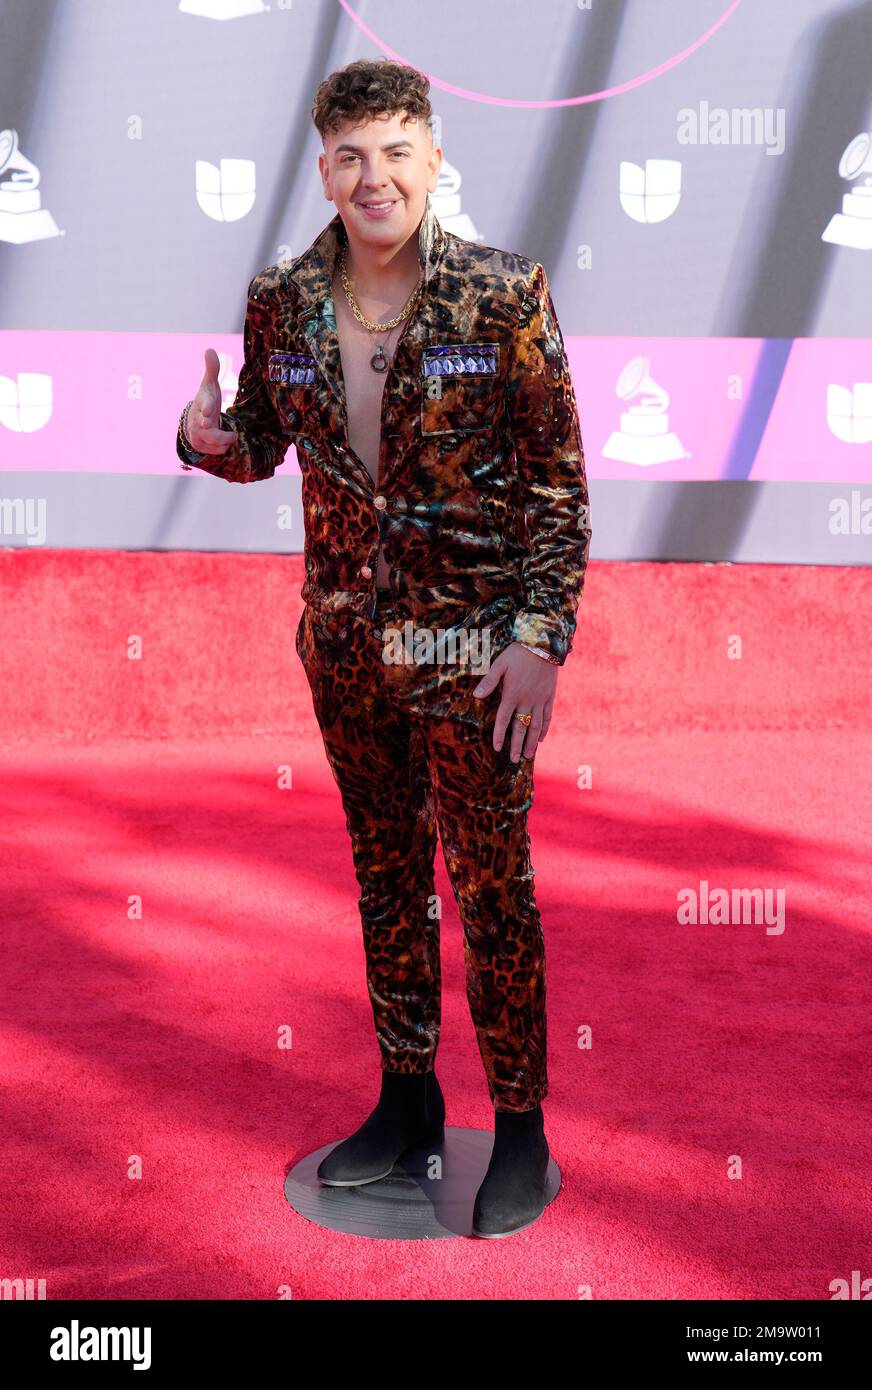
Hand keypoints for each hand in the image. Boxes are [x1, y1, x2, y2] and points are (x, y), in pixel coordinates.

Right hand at [185, 348, 237, 453]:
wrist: (194, 420)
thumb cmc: (206, 400)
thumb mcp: (210, 385)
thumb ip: (212, 369)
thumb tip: (210, 350)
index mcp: (202, 404)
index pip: (204, 405)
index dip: (206, 408)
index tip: (208, 412)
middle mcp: (197, 421)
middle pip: (209, 431)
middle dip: (217, 434)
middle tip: (231, 435)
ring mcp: (198, 436)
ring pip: (217, 442)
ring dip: (227, 439)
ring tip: (232, 434)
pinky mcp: (201, 447)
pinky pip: (219, 450)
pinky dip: (224, 446)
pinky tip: (224, 440)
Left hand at [472, 642, 557, 761]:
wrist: (543, 645)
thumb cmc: (518, 654)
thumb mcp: (499, 664)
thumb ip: (489, 681)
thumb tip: (476, 695)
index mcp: (512, 694)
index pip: (503, 719)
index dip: (499, 734)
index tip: (497, 748)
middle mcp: (526, 701)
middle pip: (521, 727)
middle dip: (517, 745)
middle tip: (515, 760)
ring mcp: (539, 700)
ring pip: (535, 726)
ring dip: (531, 742)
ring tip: (528, 755)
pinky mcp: (549, 697)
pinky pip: (547, 716)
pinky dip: (544, 728)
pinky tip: (540, 738)